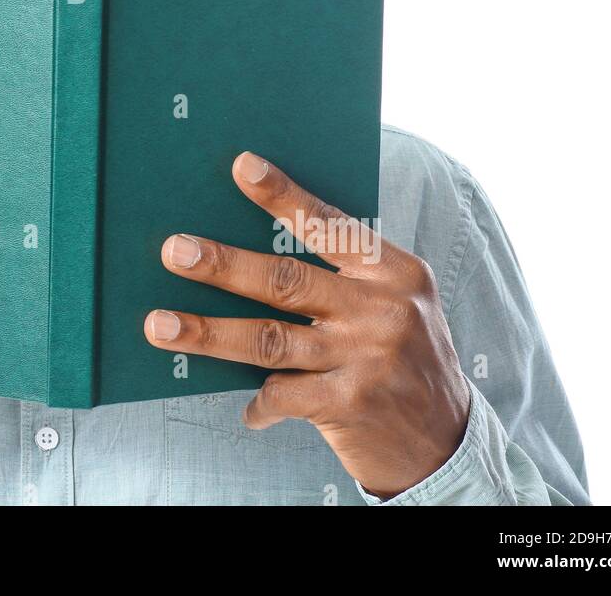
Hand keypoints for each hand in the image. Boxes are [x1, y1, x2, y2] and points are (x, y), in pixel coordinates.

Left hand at [143, 151, 470, 498]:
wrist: (450, 443)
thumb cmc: (407, 359)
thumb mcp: (396, 306)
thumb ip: (342, 280)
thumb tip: (250, 255)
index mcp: (395, 273)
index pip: (330, 226)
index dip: (283, 196)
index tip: (242, 166)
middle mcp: (382, 311)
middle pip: (285, 280)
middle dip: (223, 264)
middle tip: (175, 250)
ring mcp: (365, 359)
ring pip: (267, 339)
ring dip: (208, 332)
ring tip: (160, 325)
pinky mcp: (348, 404)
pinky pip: (281, 395)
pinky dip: (258, 401)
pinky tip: (245, 407)